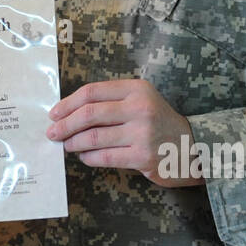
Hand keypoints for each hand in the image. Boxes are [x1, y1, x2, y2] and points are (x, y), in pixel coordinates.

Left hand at [45, 79, 203, 186]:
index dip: (68, 103)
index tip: (54, 113)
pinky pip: (104, 156)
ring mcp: (142, 133)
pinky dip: (88, 157)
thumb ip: (111, 101)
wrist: (193, 147)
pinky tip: (83, 156)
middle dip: (65, 124)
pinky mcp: (142, 156)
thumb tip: (69, 112)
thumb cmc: (158, 123)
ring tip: (66, 145)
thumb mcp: (141, 100)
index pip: (92, 92)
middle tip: (52, 132)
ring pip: (93, 137)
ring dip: (73, 142)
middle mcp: (140, 108)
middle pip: (89, 114)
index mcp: (136, 89)